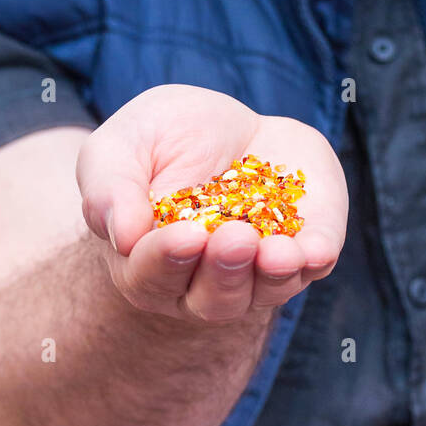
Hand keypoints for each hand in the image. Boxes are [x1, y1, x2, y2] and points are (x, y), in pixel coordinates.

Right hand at [76, 83, 347, 324]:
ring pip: (265, 291)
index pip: (151, 276)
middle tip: (234, 237)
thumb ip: (110, 190)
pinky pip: (314, 264)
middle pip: (213, 298)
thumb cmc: (158, 142)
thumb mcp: (118, 148)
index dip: (167, 259)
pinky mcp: (304, 243)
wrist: (224, 127)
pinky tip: (315, 249)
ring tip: (277, 251)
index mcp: (147, 263)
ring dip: (272, 275)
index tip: (186, 234)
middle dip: (225, 270)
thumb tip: (121, 237)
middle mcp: (203, 280)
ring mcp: (258, 269)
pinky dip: (315, 259)